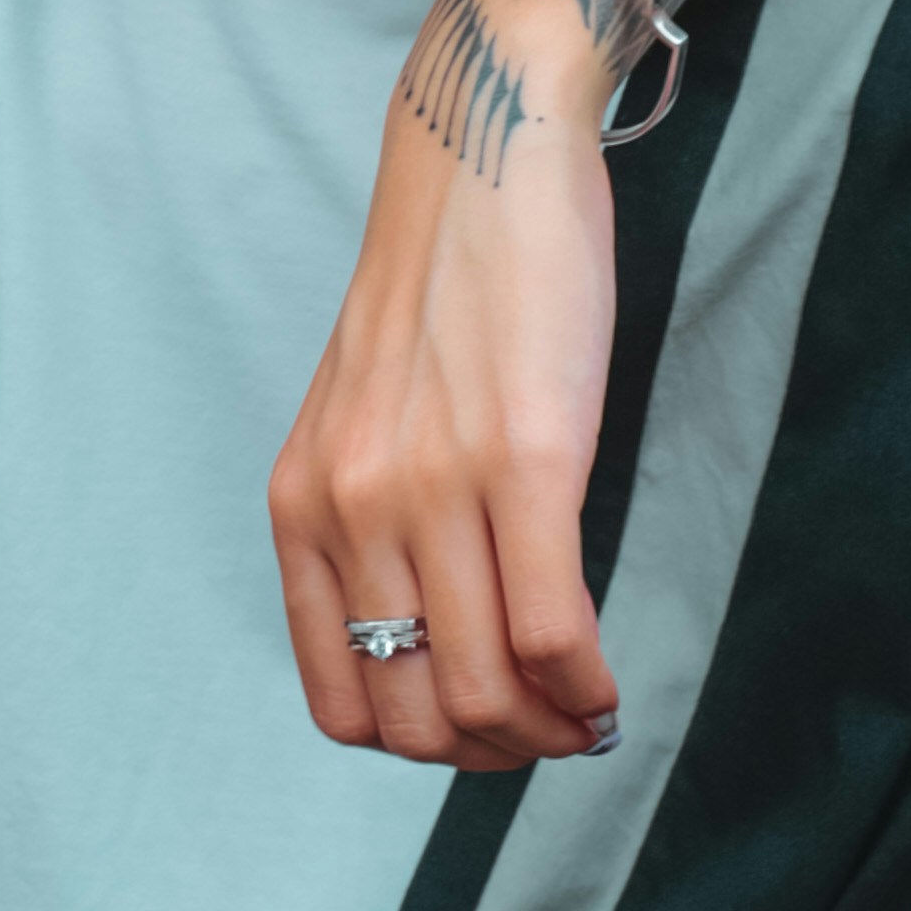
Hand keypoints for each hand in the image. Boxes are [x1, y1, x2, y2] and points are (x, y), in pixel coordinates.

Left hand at [270, 0, 620, 772]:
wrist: (482, 155)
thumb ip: (370, 519)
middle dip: (497, 755)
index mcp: (302, 504)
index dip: (421, 747)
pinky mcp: (528, 459)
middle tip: (551, 729)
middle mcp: (353, 505)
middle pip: (422, 719)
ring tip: (586, 711)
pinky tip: (609, 685)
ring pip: (488, 693)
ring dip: (551, 733)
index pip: (342, 702)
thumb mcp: (362, 417)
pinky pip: (556, 632)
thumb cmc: (439, 289)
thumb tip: (434, 641)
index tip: (482, 729)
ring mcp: (435, 486)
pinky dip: (591, 690)